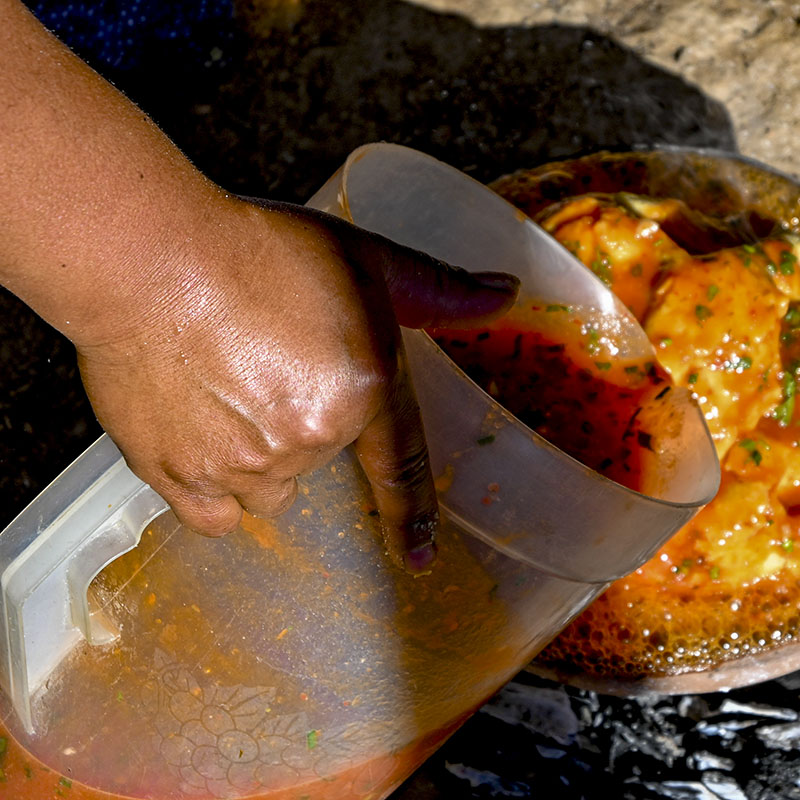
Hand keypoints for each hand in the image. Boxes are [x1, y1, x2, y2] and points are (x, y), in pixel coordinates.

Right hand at [74, 196, 517, 573]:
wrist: (148, 259)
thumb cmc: (254, 252)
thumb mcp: (368, 258)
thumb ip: (439, 290)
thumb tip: (504, 292)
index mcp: (363, 391)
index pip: (401, 467)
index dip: (411, 517)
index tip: (418, 558)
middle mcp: (311, 437)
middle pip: (321, 460)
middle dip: (302, 424)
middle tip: (265, 365)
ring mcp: (245, 464)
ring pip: (268, 488)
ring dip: (259, 457)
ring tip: (225, 391)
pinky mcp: (182, 476)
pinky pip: (213, 513)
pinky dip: (212, 487)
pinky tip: (200, 440)